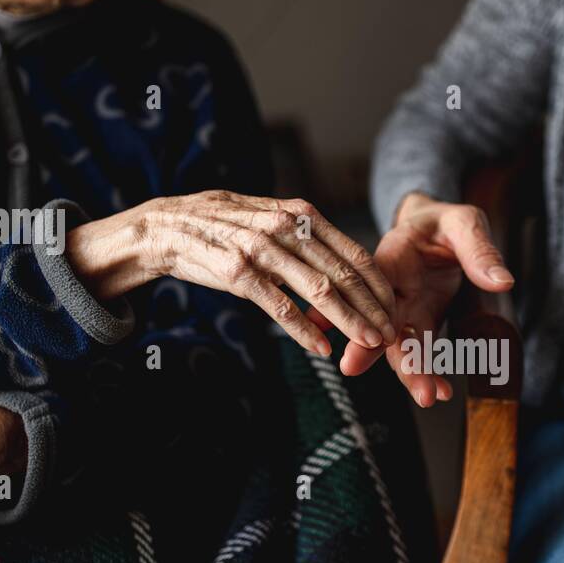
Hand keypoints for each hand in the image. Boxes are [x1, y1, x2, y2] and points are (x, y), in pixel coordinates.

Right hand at [65, 191, 397, 357]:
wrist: (165, 227)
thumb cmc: (225, 228)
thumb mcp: (271, 221)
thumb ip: (308, 239)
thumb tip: (347, 267)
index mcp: (300, 214)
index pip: (353, 252)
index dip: (380, 284)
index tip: (397, 309)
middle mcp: (285, 227)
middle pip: (343, 274)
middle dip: (374, 307)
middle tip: (393, 334)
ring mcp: (261, 249)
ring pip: (318, 291)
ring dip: (348, 321)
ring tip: (368, 343)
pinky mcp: (236, 273)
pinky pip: (278, 306)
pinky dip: (302, 330)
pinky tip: (320, 348)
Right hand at [331, 193, 514, 406]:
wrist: (439, 228)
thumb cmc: (446, 221)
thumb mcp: (464, 222)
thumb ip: (478, 249)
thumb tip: (502, 280)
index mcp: (392, 256)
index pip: (376, 288)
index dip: (369, 318)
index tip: (369, 347)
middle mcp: (391, 287)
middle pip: (386, 325)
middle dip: (393, 357)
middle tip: (408, 385)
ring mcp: (405, 308)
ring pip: (403, 345)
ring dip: (413, 372)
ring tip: (429, 397)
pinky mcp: (420, 321)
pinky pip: (421, 350)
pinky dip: (429, 371)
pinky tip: (440, 392)